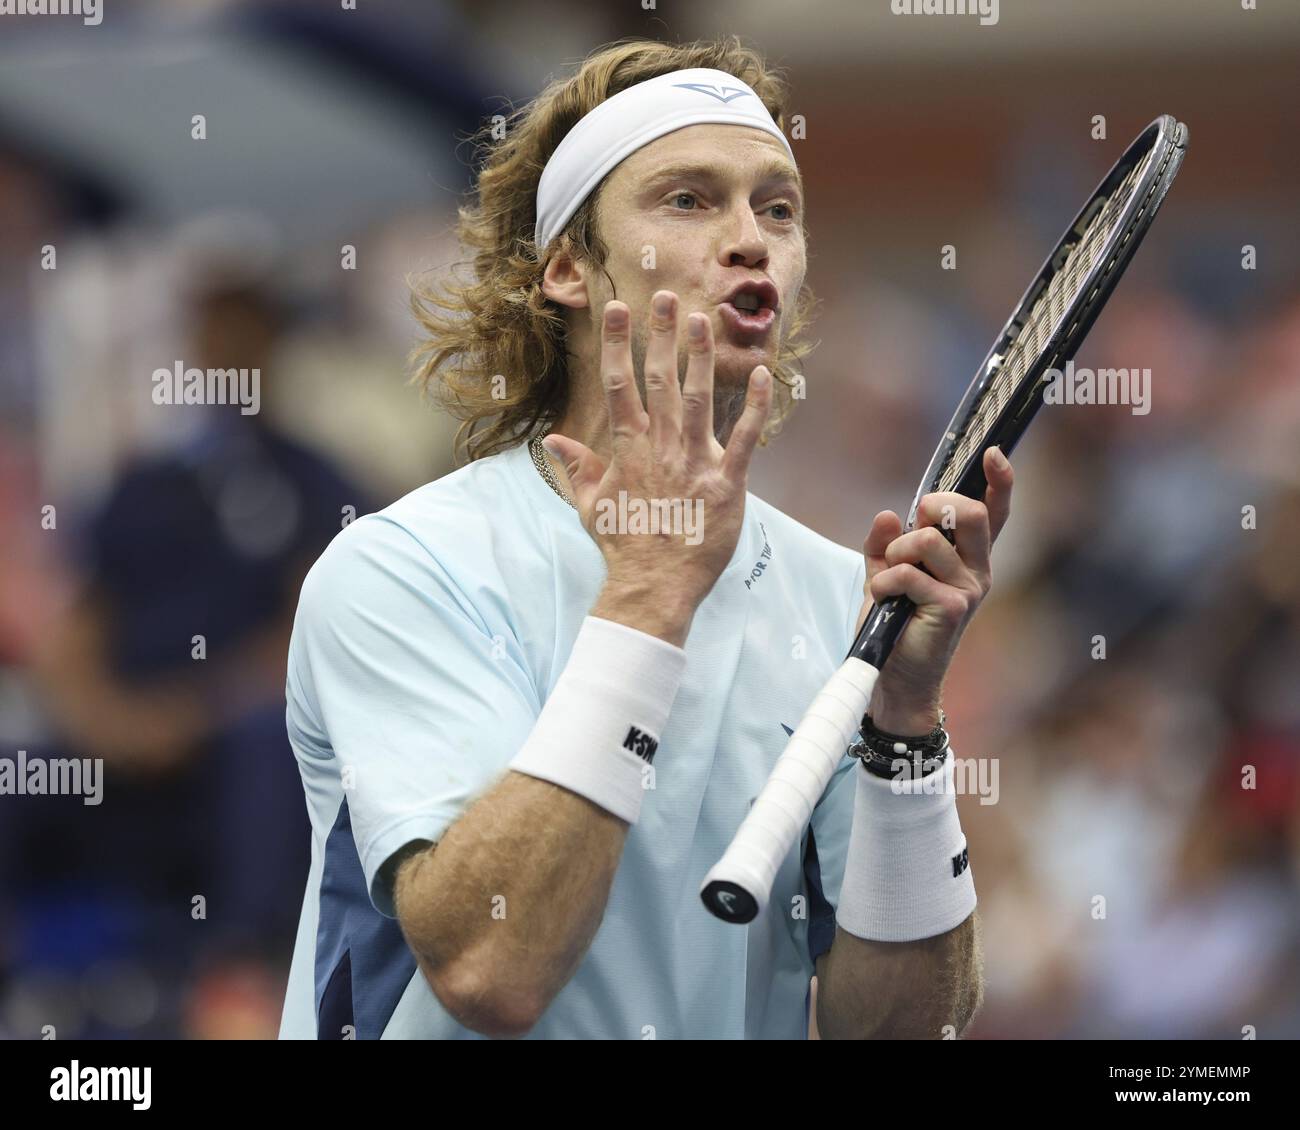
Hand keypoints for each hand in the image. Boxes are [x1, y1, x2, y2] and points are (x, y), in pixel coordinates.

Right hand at [543, 291, 772, 643]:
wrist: (653, 587)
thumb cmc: (623, 547)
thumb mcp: (591, 506)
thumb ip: (578, 468)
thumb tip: (554, 442)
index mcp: (628, 449)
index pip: (619, 385)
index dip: (619, 343)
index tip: (617, 309)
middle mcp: (661, 447)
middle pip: (660, 380)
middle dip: (663, 335)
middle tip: (666, 296)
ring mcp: (695, 463)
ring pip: (700, 398)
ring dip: (700, 356)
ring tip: (701, 320)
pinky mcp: (728, 484)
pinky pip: (744, 438)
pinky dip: (756, 406)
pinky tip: (764, 374)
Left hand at [856, 445, 1014, 732]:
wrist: (894, 677)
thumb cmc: (894, 624)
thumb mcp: (885, 574)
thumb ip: (886, 544)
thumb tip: (887, 515)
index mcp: (966, 558)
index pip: (993, 513)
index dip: (999, 482)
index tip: (993, 453)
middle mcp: (977, 570)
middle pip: (969, 512)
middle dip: (932, 508)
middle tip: (908, 536)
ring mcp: (969, 588)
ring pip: (928, 539)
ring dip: (896, 553)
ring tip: (888, 580)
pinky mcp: (953, 606)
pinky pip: (908, 572)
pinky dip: (884, 580)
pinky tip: (883, 599)